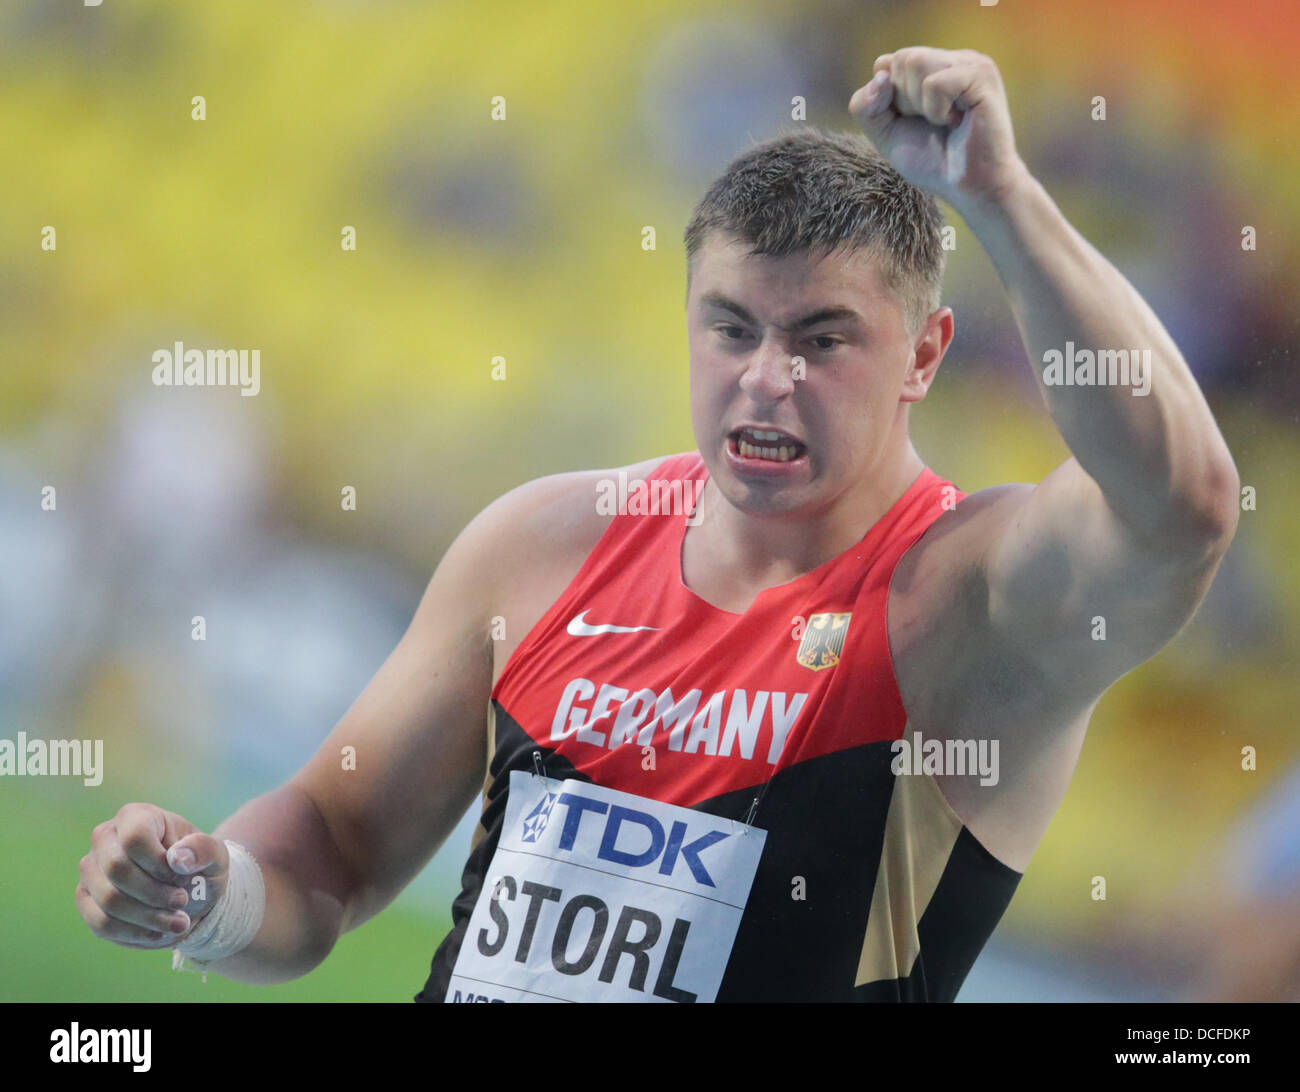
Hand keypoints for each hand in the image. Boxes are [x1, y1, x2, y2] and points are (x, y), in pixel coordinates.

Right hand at [76, 802, 228, 949]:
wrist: (190, 891)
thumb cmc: (200, 866)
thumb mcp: (215, 855)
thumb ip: (203, 849)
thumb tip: (177, 859)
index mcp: (136, 816)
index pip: (135, 838)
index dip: (159, 864)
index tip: (181, 877)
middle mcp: (105, 837)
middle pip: (117, 869)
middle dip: (155, 894)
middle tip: (182, 902)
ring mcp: (91, 869)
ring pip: (108, 900)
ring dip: (148, 918)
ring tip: (179, 923)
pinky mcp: (86, 898)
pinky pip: (100, 923)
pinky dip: (134, 932)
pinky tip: (158, 932)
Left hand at [849, 47, 1026, 209]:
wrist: (969, 188)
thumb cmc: (932, 161)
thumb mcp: (885, 134)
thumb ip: (866, 106)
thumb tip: (880, 75)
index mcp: (933, 67)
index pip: (887, 63)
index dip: (888, 99)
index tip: (913, 122)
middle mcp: (952, 59)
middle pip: (901, 59)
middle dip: (904, 101)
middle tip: (932, 124)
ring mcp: (970, 63)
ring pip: (915, 62)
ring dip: (919, 104)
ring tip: (944, 122)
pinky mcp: (981, 75)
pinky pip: (934, 83)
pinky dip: (936, 111)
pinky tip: (957, 122)